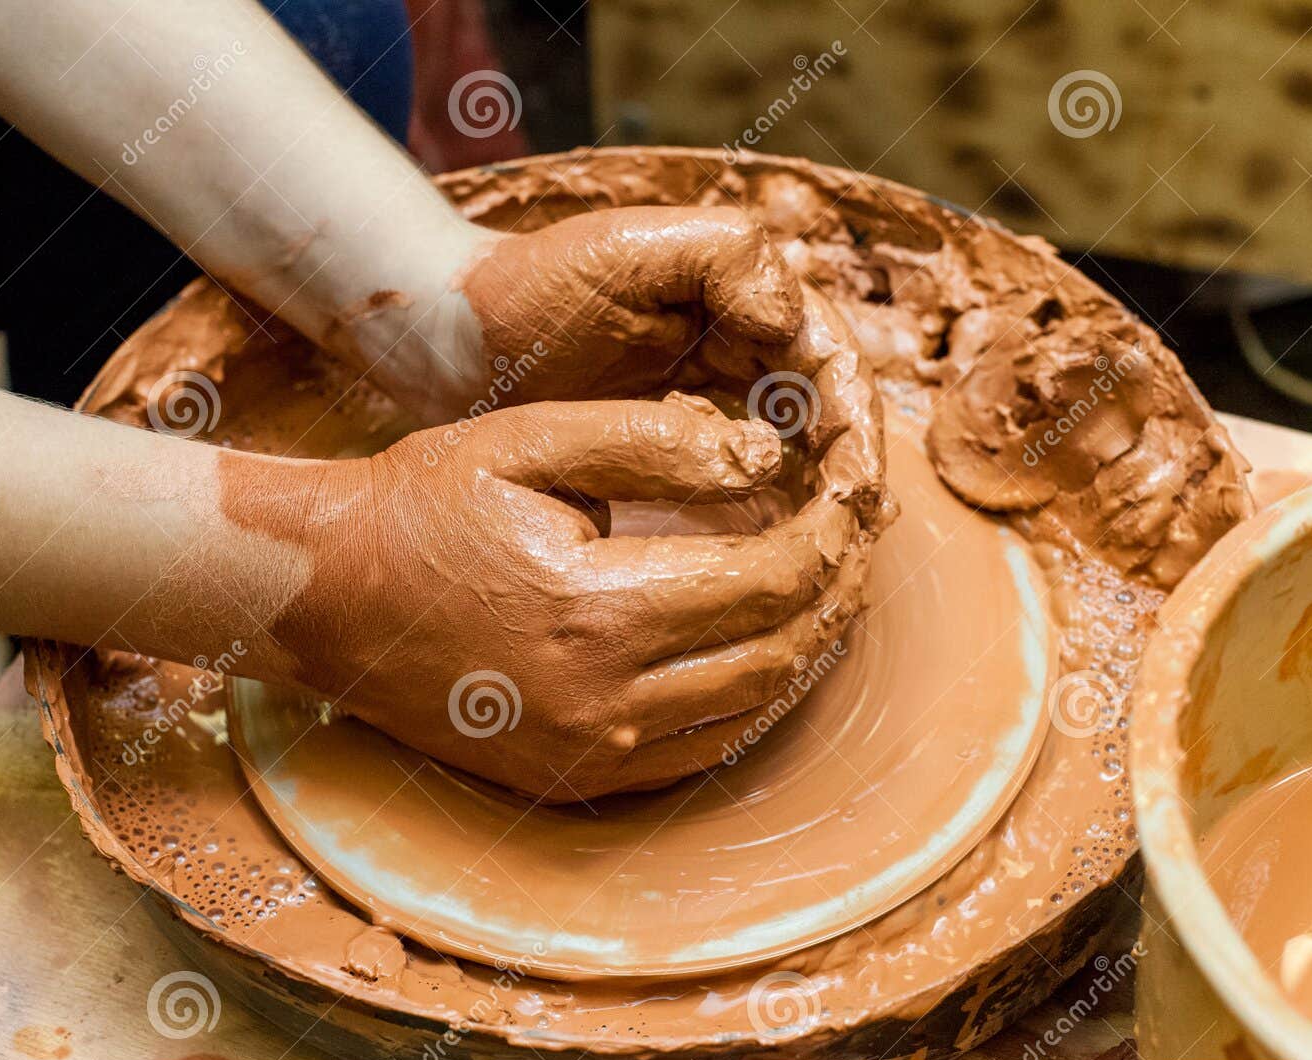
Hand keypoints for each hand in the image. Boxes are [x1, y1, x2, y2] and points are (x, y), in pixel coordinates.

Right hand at [227, 394, 861, 801]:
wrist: (326, 596)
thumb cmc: (422, 504)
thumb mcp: (530, 442)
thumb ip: (654, 443)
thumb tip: (764, 458)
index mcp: (598, 607)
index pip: (770, 581)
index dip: (829, 539)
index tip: (850, 499)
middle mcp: (603, 700)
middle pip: (779, 655)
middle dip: (835, 593)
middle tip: (857, 543)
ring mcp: (587, 752)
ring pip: (751, 712)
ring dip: (805, 652)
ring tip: (828, 591)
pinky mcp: (571, 777)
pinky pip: (698, 752)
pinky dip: (751, 703)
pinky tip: (765, 654)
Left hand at [449, 207, 894, 531]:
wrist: (456, 342)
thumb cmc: (531, 287)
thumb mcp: (626, 249)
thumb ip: (722, 256)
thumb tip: (793, 317)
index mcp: (745, 296)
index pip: (829, 360)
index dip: (854, 421)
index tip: (855, 485)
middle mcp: (743, 346)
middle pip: (828, 413)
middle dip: (851, 473)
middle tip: (853, 538)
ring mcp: (715, 397)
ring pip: (799, 455)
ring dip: (822, 503)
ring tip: (831, 558)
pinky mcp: (680, 446)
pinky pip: (748, 484)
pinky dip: (772, 517)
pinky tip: (779, 556)